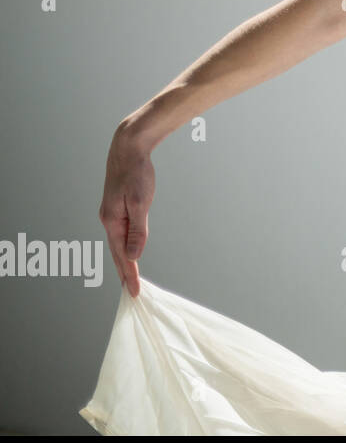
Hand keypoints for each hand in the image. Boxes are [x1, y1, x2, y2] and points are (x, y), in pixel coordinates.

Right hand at [99, 125, 155, 298]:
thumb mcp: (140, 203)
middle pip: (117, 253)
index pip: (122, 256)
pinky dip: (125, 245)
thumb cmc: (136, 174)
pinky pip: (121, 232)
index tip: (134, 293)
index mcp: (112, 222)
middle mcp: (108, 220)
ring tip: (129, 278)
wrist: (128, 149)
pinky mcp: (117, 207)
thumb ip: (138, 231)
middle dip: (124, 273)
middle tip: (132, 293)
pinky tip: (129, 250)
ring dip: (124, 261)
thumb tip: (134, 257)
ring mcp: (111, 214)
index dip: (129, 275)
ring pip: (119, 243)